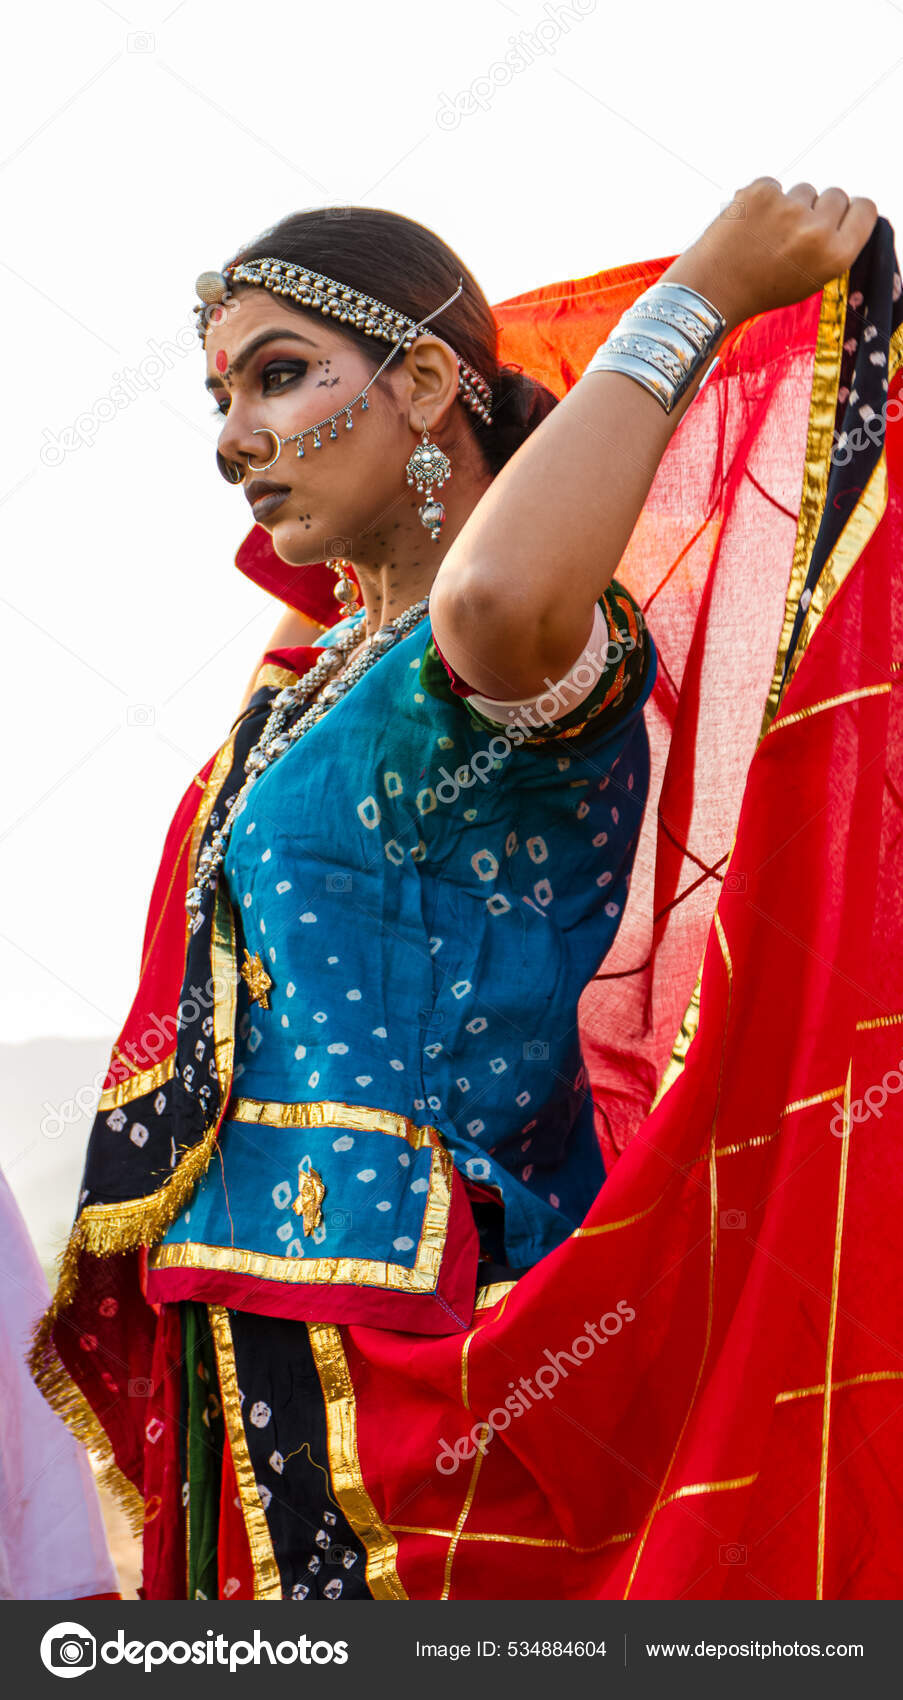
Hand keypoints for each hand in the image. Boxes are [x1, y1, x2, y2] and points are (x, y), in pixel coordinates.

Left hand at [665, 177, 878, 327]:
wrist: (712, 291)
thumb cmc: (762, 288)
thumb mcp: (810, 279)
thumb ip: (833, 245)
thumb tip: (844, 210)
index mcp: (836, 256)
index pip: (865, 209)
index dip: (851, 210)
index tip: (839, 215)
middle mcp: (817, 231)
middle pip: (836, 195)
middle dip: (818, 208)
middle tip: (793, 233)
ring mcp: (789, 208)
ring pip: (804, 189)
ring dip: (789, 205)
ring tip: (766, 234)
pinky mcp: (762, 192)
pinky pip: (774, 185)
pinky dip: (763, 200)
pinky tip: (749, 225)